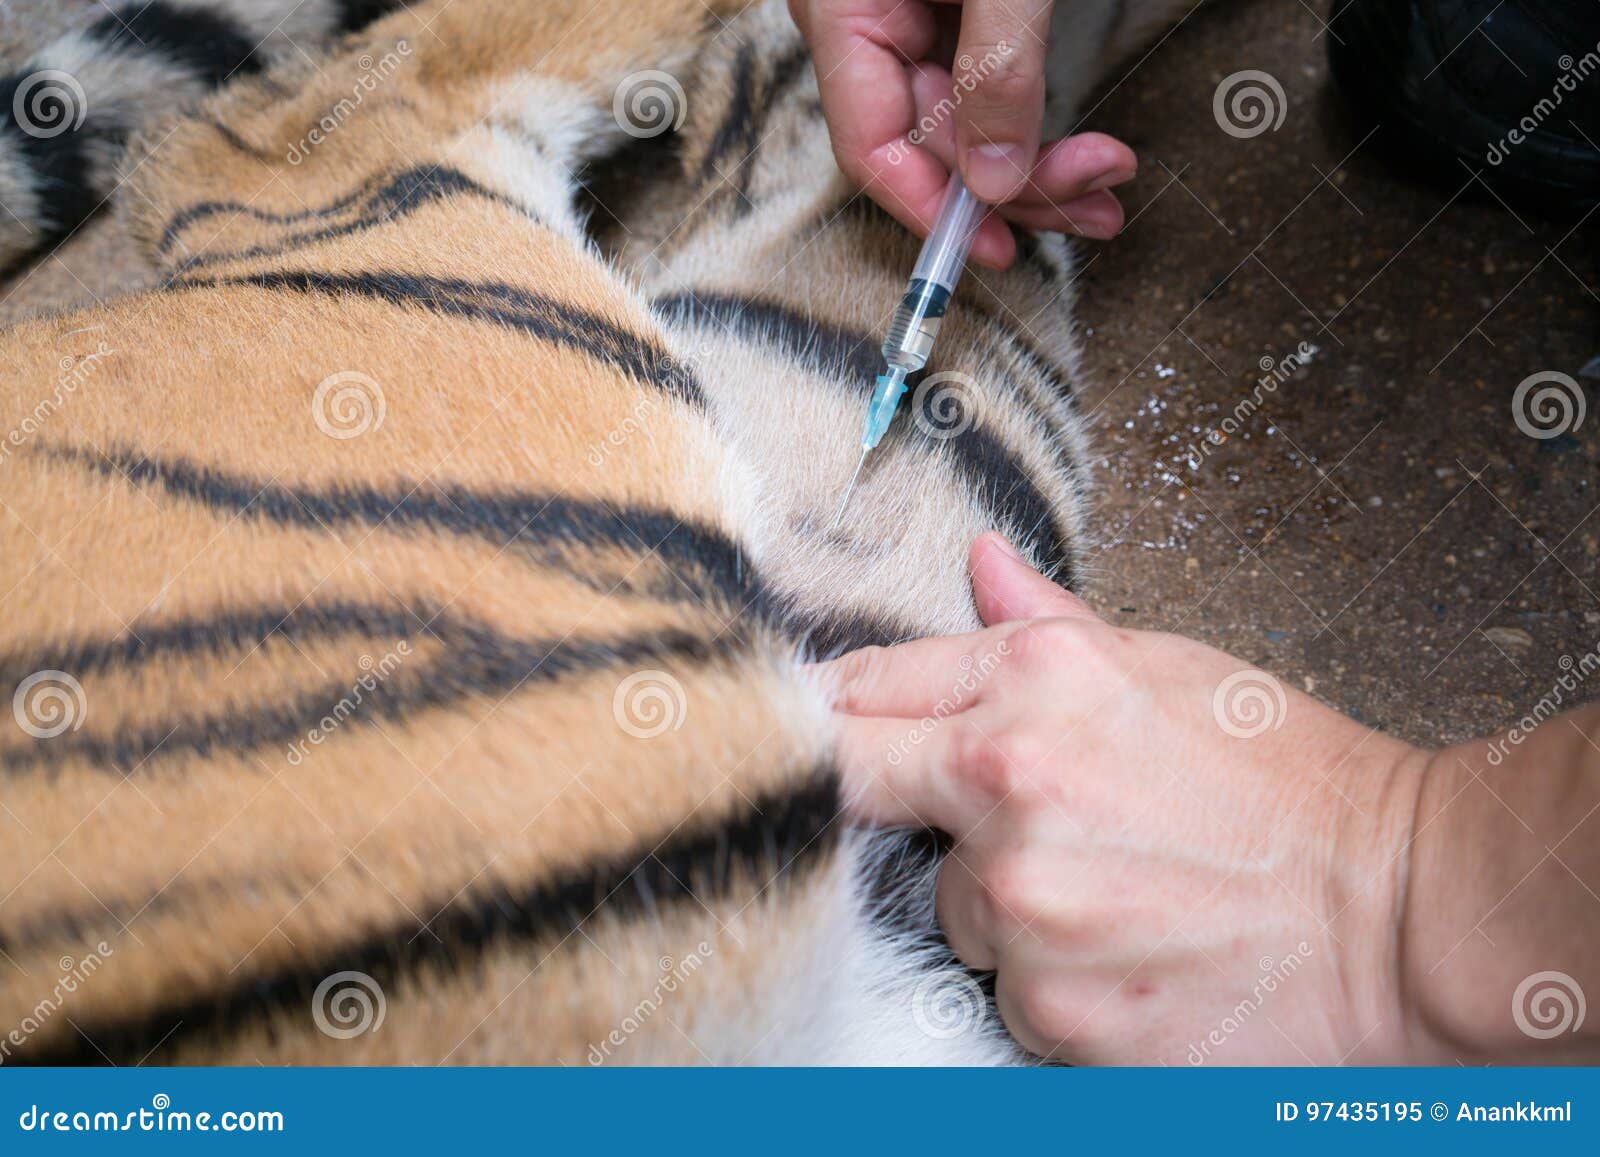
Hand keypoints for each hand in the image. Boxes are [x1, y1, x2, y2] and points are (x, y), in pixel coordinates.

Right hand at [789, 0, 1137, 267]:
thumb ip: (996, 67)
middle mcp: (864, 25)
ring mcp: (905, 19)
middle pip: (928, 146)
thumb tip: (995, 182)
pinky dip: (1030, 121)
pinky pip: (981, 91)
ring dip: (1036, 163)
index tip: (999, 248)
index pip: (870, 147)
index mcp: (843, 13)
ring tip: (1106, 182)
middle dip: (1016, 185)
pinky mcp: (947, 13)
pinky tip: (1079, 151)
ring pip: (963, 125)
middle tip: (1092, 208)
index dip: (935, 209)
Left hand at [822, 533, 1431, 1063]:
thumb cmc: (1289, 778)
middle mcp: (1011, 787)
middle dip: (913, 808)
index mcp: (1032, 684)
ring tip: (1110, 889)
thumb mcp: (1166, 664)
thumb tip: (978, 561)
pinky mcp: (1052, 1012)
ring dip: (1003, 905)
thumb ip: (1042, 621)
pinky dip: (1052, 980)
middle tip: (1009, 817)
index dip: (829, 711)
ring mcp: (1026, 908)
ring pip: (952, 909)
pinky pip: (1005, 992)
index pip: (860, 690)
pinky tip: (1129, 951)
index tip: (814, 725)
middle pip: (866, 802)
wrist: (1400, 908)